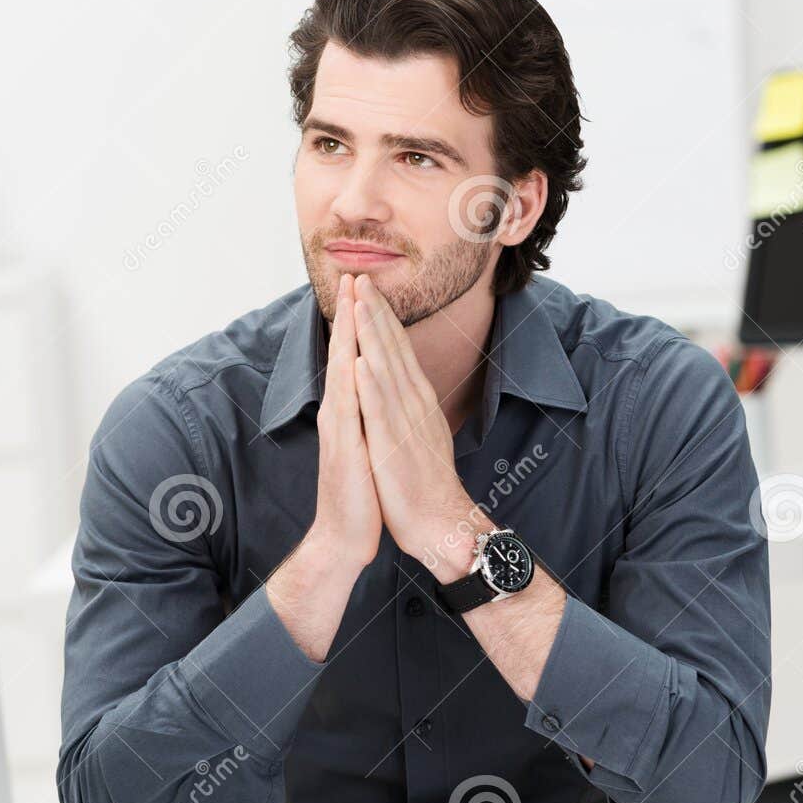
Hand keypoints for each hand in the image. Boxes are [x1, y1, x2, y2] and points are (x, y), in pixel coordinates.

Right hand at [312, 273, 382, 571]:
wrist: (344, 535)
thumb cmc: (359, 490)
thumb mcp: (365, 441)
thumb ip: (364, 411)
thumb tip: (371, 385)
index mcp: (348, 409)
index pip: (354, 354)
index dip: (358, 320)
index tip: (364, 286)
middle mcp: (339, 413)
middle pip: (344, 354)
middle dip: (349, 315)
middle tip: (354, 276)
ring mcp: (339, 431)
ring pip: (343, 374)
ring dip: (346, 337)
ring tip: (350, 303)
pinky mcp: (345, 452)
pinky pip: (349, 412)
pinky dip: (352, 385)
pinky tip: (355, 362)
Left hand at [351, 274, 478, 569]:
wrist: (441, 524)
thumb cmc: (425, 482)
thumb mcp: (418, 432)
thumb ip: (408, 404)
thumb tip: (397, 381)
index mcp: (416, 401)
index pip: (397, 351)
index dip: (382, 317)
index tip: (367, 288)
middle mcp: (414, 405)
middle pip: (393, 350)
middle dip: (376, 312)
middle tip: (361, 277)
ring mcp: (406, 425)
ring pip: (387, 372)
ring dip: (374, 336)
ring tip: (360, 303)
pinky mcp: (395, 449)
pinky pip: (382, 413)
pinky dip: (373, 386)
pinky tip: (362, 363)